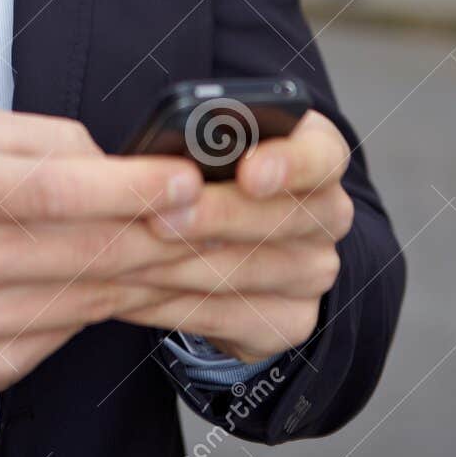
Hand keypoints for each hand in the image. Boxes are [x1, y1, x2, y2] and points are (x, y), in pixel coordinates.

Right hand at [0, 108, 207, 399]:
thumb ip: (47, 139)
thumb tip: (119, 167)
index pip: (57, 188)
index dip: (132, 187)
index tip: (186, 180)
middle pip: (87, 248)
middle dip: (159, 230)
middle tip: (205, 212)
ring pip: (92, 294)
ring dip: (146, 270)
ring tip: (178, 243)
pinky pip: (74, 329)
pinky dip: (110, 303)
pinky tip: (125, 279)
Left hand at [111, 109, 354, 363]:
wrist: (238, 237)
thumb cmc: (216, 168)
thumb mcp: (216, 138)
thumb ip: (204, 136)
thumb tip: (163, 148)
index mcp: (318, 152)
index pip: (321, 155)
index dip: (287, 164)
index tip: (248, 172)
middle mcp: (328, 212)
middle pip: (282, 218)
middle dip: (214, 218)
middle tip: (159, 219)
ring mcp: (315, 271)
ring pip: (248, 272)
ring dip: (180, 266)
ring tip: (127, 256)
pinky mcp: (292, 320)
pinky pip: (228, 317)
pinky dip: (173, 303)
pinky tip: (133, 291)